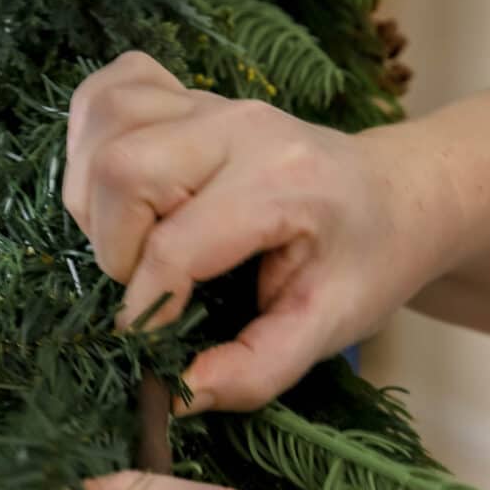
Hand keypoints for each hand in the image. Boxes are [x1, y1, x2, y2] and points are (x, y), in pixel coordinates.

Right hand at [65, 51, 454, 412]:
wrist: (398, 193)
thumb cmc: (369, 259)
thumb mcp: (331, 326)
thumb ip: (256, 369)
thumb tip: (174, 397)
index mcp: (283, 182)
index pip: (175, 244)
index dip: (146, 307)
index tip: (148, 343)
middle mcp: (240, 127)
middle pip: (123, 170)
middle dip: (113, 246)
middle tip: (146, 282)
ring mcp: (209, 100)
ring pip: (102, 127)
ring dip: (94, 196)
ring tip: (132, 239)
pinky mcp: (184, 92)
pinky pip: (106, 93)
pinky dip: (91, 142)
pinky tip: (119, 187)